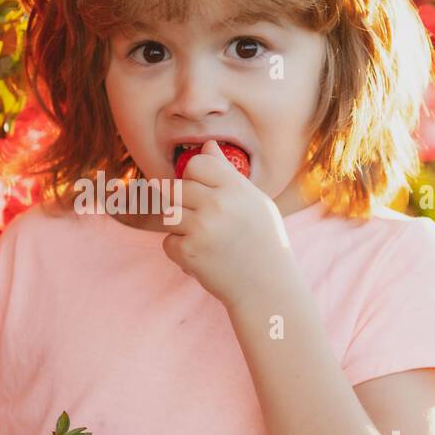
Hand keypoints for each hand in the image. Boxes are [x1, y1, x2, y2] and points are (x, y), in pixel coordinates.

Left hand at [163, 140, 295, 306]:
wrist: (267, 287)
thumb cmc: (261, 241)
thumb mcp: (253, 201)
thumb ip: (227, 174)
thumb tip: (207, 146)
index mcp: (236, 188)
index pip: (196, 164)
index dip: (194, 178)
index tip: (204, 194)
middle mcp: (219, 204)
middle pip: (177, 188)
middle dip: (185, 205)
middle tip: (206, 223)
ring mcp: (202, 228)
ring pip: (169, 214)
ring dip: (181, 228)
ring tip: (204, 239)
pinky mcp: (190, 252)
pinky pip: (168, 242)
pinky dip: (180, 251)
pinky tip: (203, 257)